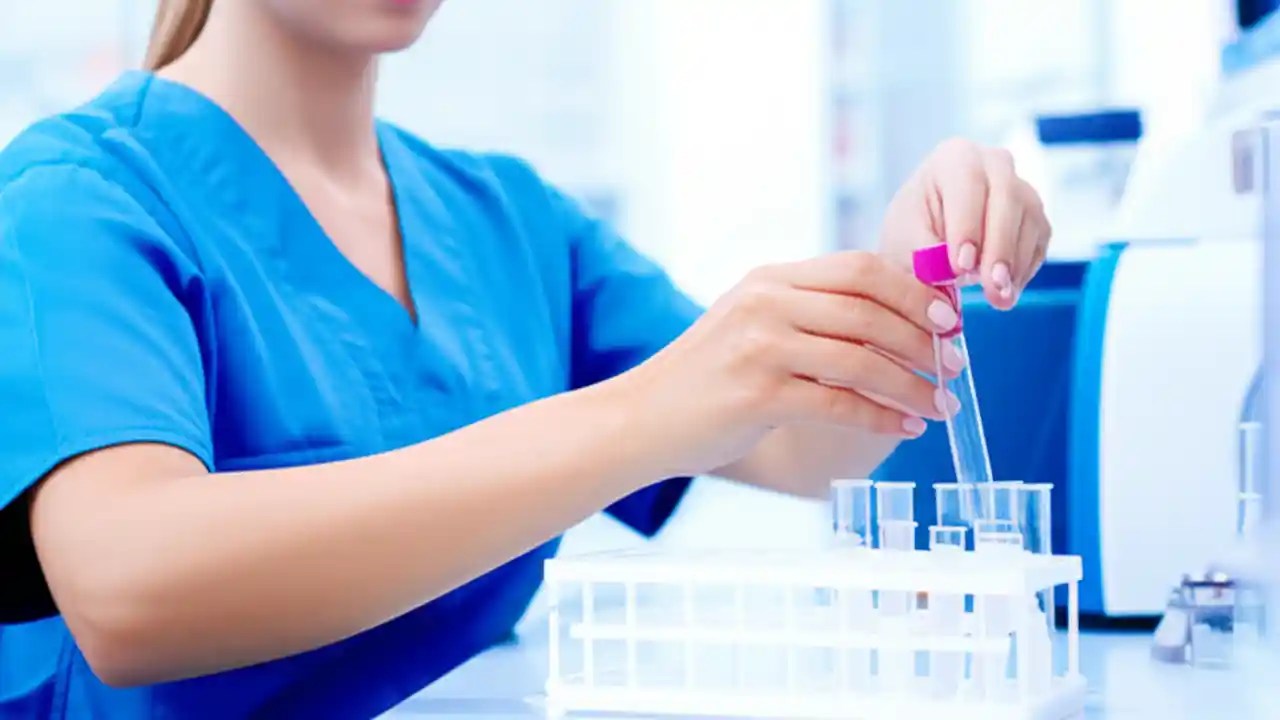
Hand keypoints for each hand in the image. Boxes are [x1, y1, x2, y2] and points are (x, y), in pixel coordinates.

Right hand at [621, 252, 963, 477]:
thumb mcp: (753, 324)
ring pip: (862, 359)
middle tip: (955, 366)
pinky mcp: (757, 395)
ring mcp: (759, 348)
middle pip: (869, 309)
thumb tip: (894, 322)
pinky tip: (904, 430)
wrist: (641, 418)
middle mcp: (766, 304)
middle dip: (924, 340)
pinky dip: (882, 418)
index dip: (914, 293)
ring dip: (913, 385)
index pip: (860, 269)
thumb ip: (810, 314)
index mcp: (770, 279)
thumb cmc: (706, 378)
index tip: (949, 320)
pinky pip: (840, 404)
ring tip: (941, 406)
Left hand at [880, 138, 1051, 308]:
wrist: (928, 240)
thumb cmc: (911, 233)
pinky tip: (1005, 293)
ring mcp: (1021, 188)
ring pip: (1029, 220)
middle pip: (1008, 198)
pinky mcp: (1034, 218)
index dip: (967, 226)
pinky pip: (1039, 242)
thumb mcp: (904, 240)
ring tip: (998, 298)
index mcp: (955, 157)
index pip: (967, 184)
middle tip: (991, 285)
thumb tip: (946, 272)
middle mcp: (994, 164)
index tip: (960, 265)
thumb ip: (924, 253)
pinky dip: (1024, 271)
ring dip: (1015, 264)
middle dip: (999, 247)